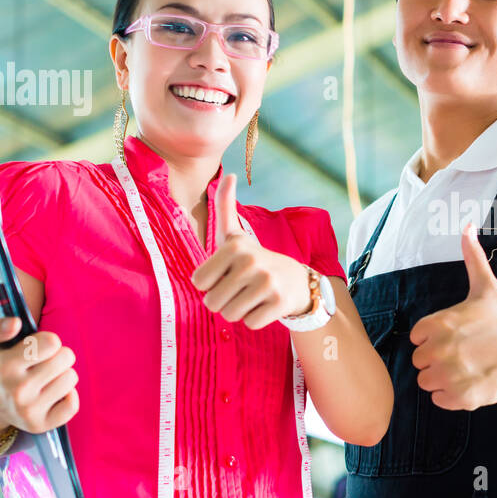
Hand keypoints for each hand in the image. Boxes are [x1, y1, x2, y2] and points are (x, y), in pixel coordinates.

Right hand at [0, 316, 79, 435]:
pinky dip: (67, 396)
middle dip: (57, 355)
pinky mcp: (40, 425)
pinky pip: (72, 405)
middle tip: (42, 362)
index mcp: (5, 366)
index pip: (51, 343)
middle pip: (66, 358)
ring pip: (71, 378)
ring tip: (44, 378)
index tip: (37, 346)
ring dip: (62, 374)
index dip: (48, 340)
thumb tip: (16, 323)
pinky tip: (51, 393)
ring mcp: (30, 411)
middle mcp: (18, 390)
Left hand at [190, 173, 311, 328]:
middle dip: (224, 301)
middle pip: (212, 303)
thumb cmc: (255, 259)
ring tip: (252, 297)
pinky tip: (265, 305)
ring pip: (230, 315)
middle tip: (241, 290)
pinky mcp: (280, 303)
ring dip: (238, 311)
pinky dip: (255, 320)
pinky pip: (250, 323)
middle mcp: (250, 262)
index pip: (199, 282)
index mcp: (234, 246)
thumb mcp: (236, 234)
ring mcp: (267, 282)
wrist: (298, 281)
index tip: (227, 275)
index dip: (210, 284)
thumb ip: (225, 205)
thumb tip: (228, 174)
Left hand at [409, 223, 496, 409]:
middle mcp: (440, 350)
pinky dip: (452, 396)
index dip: (433, 338)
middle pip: (420, 362)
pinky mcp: (461, 397)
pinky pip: (439, 400)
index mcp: (438, 324)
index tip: (454, 337)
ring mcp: (450, 375)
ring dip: (443, 379)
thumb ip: (472, 257)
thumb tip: (468, 226)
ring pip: (427, 382)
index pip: (417, 338)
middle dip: (437, 360)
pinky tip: (470, 383)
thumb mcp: (486, 287)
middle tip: (464, 354)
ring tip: (467, 369)